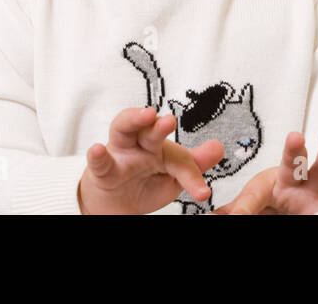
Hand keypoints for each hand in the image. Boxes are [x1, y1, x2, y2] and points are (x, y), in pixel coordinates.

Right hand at [78, 106, 224, 213]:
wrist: (116, 203)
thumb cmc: (147, 182)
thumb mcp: (172, 177)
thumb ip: (193, 166)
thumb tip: (220, 147)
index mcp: (161, 147)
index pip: (179, 157)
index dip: (192, 174)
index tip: (203, 192)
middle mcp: (141, 144)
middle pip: (149, 128)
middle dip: (160, 124)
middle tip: (171, 121)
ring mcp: (120, 154)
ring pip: (123, 129)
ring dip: (134, 120)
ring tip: (147, 114)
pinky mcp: (102, 169)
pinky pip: (99, 161)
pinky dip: (97, 155)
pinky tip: (97, 149)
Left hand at [213, 132, 317, 214]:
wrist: (297, 206)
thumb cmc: (274, 199)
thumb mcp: (255, 203)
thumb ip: (240, 208)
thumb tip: (211, 217)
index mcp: (274, 180)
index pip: (255, 194)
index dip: (244, 207)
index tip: (235, 218)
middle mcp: (297, 181)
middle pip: (296, 162)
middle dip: (295, 149)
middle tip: (293, 136)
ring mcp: (315, 192)